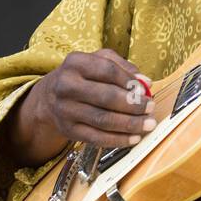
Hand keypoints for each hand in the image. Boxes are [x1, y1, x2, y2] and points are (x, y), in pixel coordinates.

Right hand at [28, 48, 154, 150]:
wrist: (49, 96)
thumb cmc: (82, 76)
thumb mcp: (98, 60)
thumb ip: (123, 67)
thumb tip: (145, 82)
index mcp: (75, 63)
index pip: (107, 70)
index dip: (129, 81)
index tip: (145, 90)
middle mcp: (66, 85)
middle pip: (106, 97)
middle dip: (133, 105)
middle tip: (150, 108)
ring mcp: (65, 109)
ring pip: (103, 120)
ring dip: (130, 124)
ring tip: (147, 124)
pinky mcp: (68, 130)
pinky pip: (96, 138)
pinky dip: (118, 140)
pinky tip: (133, 138)